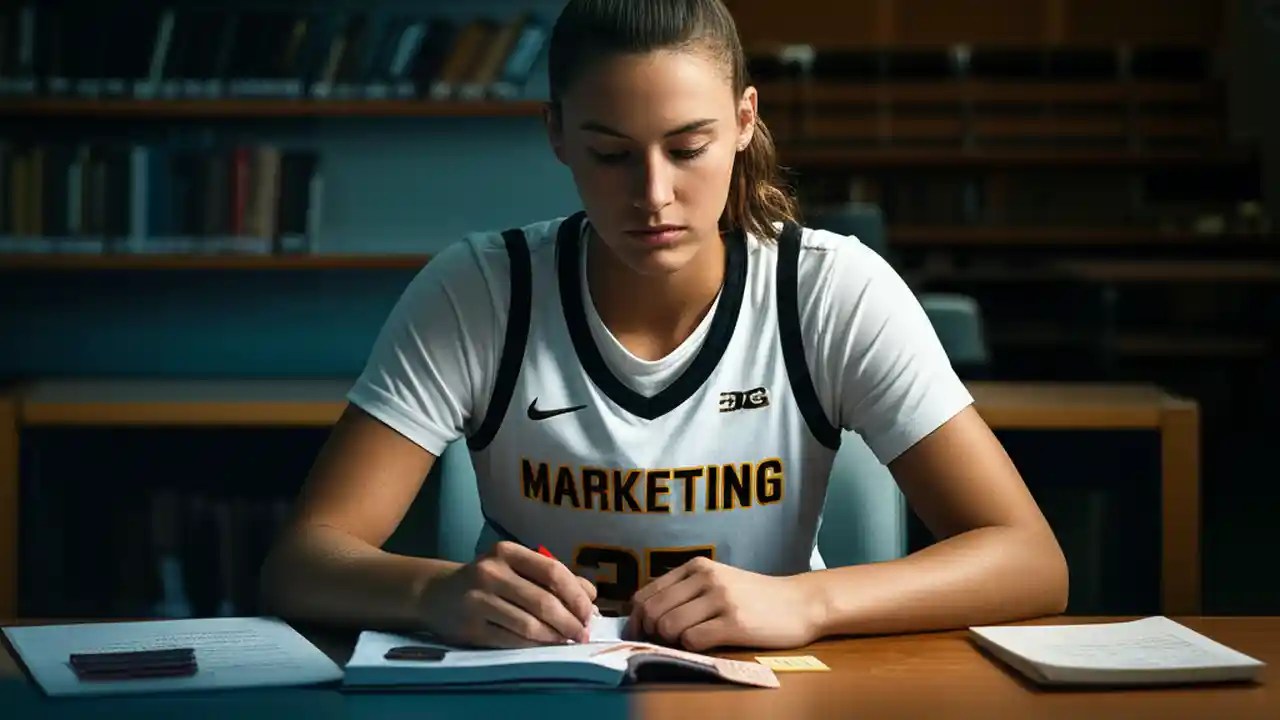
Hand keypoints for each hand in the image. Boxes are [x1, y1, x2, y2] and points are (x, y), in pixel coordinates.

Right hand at [420, 541, 597, 647]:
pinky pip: (511, 640)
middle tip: (583, 634)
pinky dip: (534, 646)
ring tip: (567, 642)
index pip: (552, 571)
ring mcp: (478, 600)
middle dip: (570, 621)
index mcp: (507, 552)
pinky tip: (545, 647)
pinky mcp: (471, 628)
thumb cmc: (489, 581)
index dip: (576, 594)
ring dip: (554, 636)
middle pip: (543, 601)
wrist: (438, 594)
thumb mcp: (518, 568)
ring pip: (528, 624)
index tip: (589, 613)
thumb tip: (591, 597)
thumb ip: (554, 578)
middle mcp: (491, 572)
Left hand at [628, 557, 819, 651]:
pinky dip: (692, 648)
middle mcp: (706, 577)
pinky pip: (693, 640)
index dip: (636, 620)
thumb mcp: (718, 582)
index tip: (641, 635)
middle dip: (650, 633)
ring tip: (689, 642)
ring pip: (669, 626)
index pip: (645, 594)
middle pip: (652, 612)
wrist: (800, 603)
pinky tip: (707, 643)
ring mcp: (721, 598)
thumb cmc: (755, 597)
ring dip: (672, 641)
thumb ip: (685, 592)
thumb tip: (644, 616)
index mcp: (696, 566)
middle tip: (663, 643)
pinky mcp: (735, 622)